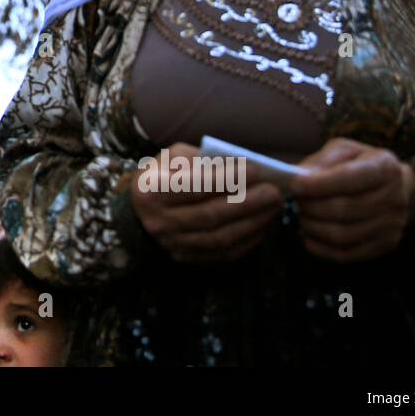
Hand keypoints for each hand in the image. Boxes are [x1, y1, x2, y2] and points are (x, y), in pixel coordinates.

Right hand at [131, 143, 283, 263]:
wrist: (140, 211)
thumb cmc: (162, 176)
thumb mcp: (171, 157)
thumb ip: (200, 157)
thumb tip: (237, 164)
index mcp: (151, 191)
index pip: (195, 186)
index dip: (228, 179)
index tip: (257, 170)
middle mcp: (160, 221)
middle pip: (210, 215)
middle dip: (247, 203)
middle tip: (275, 191)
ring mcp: (174, 244)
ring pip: (220, 238)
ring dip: (253, 223)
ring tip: (274, 207)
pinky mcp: (187, 258)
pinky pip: (224, 254)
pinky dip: (248, 239)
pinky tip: (263, 223)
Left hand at [288, 138, 414, 262]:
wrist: (396, 186)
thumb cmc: (361, 164)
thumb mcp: (342, 151)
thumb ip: (321, 162)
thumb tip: (297, 177)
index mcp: (385, 167)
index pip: (349, 179)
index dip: (318, 184)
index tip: (294, 185)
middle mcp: (395, 198)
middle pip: (344, 210)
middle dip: (311, 206)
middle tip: (295, 201)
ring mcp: (393, 225)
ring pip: (342, 235)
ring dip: (313, 227)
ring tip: (302, 215)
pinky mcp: (385, 245)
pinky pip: (346, 254)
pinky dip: (320, 247)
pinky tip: (309, 234)